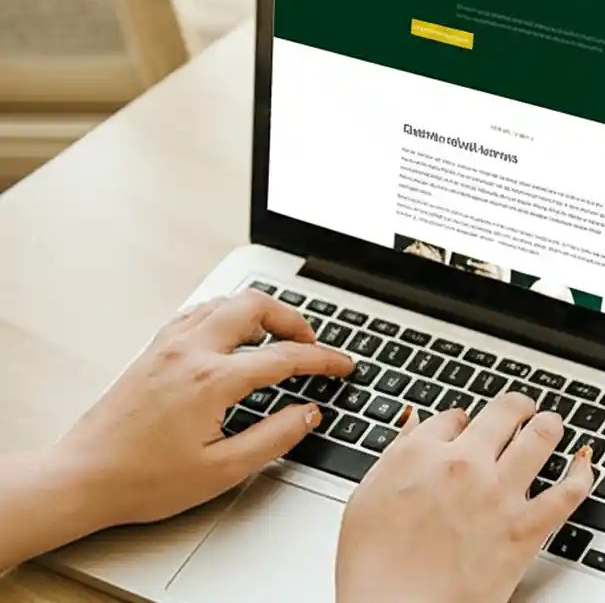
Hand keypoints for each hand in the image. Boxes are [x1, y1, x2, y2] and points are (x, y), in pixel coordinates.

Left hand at [54, 290, 353, 528]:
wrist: (82, 479)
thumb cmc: (143, 481)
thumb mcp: (222, 471)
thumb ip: (274, 438)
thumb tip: (308, 413)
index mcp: (211, 380)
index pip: (284, 357)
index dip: (323, 359)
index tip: (342, 365)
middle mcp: (189, 352)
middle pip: (254, 306)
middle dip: (293, 320)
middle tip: (311, 344)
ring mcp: (167, 347)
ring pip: (225, 303)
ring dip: (259, 314)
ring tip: (278, 339)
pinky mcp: (152, 352)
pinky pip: (198, 314)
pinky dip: (226, 317)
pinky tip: (232, 339)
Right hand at [336, 393, 592, 602]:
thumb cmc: (372, 568)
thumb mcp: (365, 498)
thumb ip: (397, 456)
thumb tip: (416, 425)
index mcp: (420, 454)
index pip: (454, 416)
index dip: (464, 421)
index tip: (467, 429)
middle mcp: (463, 464)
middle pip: (504, 412)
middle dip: (516, 407)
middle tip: (522, 411)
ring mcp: (498, 494)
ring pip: (541, 436)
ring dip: (548, 426)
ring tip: (550, 426)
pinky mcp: (524, 529)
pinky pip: (568, 491)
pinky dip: (582, 473)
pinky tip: (584, 463)